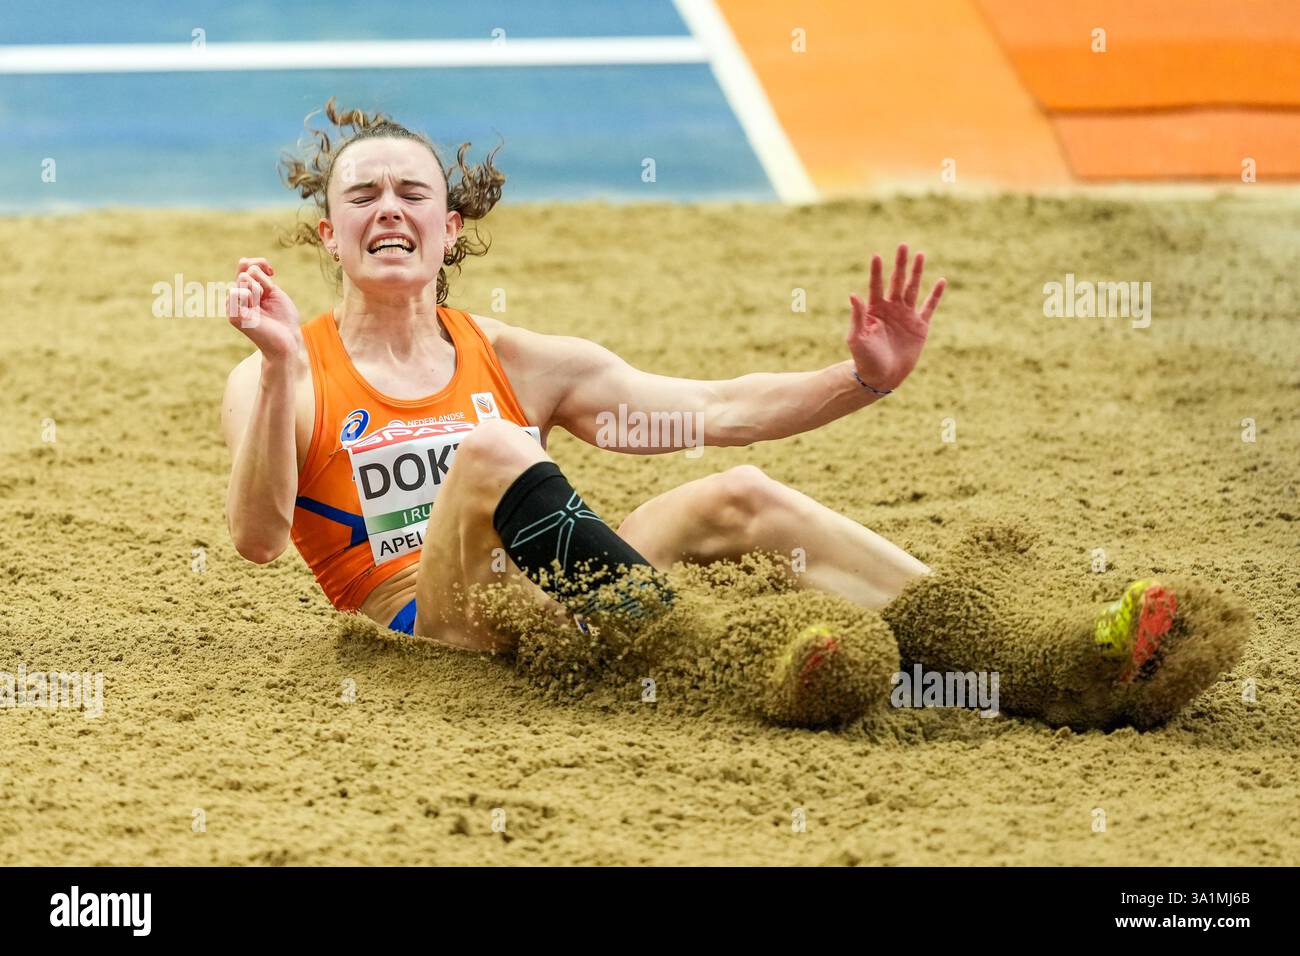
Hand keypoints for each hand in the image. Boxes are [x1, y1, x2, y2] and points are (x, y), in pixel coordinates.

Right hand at [225, 258, 302, 360]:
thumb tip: (244, 260)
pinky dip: (251, 297)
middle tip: (267, 299)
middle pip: (246, 271)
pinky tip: (255, 311)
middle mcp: (236, 297)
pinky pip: (237, 292)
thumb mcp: (273, 291)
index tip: (272, 272)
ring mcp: (233, 306)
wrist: (288, 340)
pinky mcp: (233, 316)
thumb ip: (259, 276)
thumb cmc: (284, 319)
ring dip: (260, 290)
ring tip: (262, 308)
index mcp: (245, 291)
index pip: (245, 265)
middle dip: (263, 282)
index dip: (260, 263)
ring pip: (244, 279)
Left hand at [846, 243, 944, 392]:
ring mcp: (906, 316)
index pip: (876, 285)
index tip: (877, 255)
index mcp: (874, 310)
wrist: (881, 377)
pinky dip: (935, 295)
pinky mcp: (919, 327)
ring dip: (917, 272)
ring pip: (913, 289)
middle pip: (897, 281)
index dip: (877, 271)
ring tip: (920, 254)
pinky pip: (929, 307)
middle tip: (903, 245)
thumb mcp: (857, 338)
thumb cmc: (864, 359)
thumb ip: (857, 316)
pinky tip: (941, 281)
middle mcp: (891, 309)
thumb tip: (853, 294)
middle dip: (900, 264)